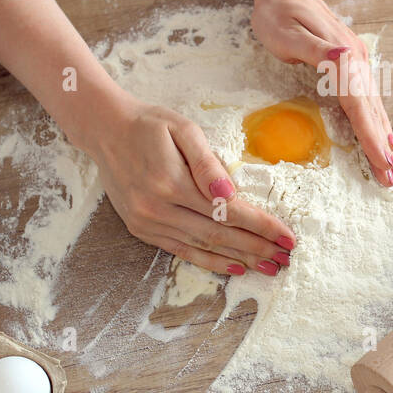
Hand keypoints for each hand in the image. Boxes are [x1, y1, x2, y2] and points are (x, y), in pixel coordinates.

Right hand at [79, 92, 295, 275]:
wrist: (105, 131)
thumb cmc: (149, 125)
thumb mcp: (182, 129)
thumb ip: (207, 162)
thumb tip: (230, 193)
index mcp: (171, 182)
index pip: (228, 211)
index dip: (260, 226)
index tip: (286, 236)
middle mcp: (158, 208)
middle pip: (218, 235)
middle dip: (256, 248)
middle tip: (284, 258)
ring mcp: (148, 223)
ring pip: (202, 247)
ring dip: (238, 259)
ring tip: (267, 267)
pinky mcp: (142, 230)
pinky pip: (181, 251)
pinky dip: (210, 261)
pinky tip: (233, 267)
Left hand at [251, 0, 392, 186]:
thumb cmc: (277, 12)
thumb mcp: (286, 30)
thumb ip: (314, 47)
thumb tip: (343, 58)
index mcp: (341, 55)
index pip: (358, 104)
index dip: (370, 136)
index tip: (382, 162)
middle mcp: (356, 58)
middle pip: (371, 109)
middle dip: (381, 145)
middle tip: (392, 178)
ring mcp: (357, 59)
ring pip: (373, 104)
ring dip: (383, 136)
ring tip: (392, 165)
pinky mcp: (353, 61)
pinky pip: (368, 97)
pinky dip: (376, 120)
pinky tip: (382, 135)